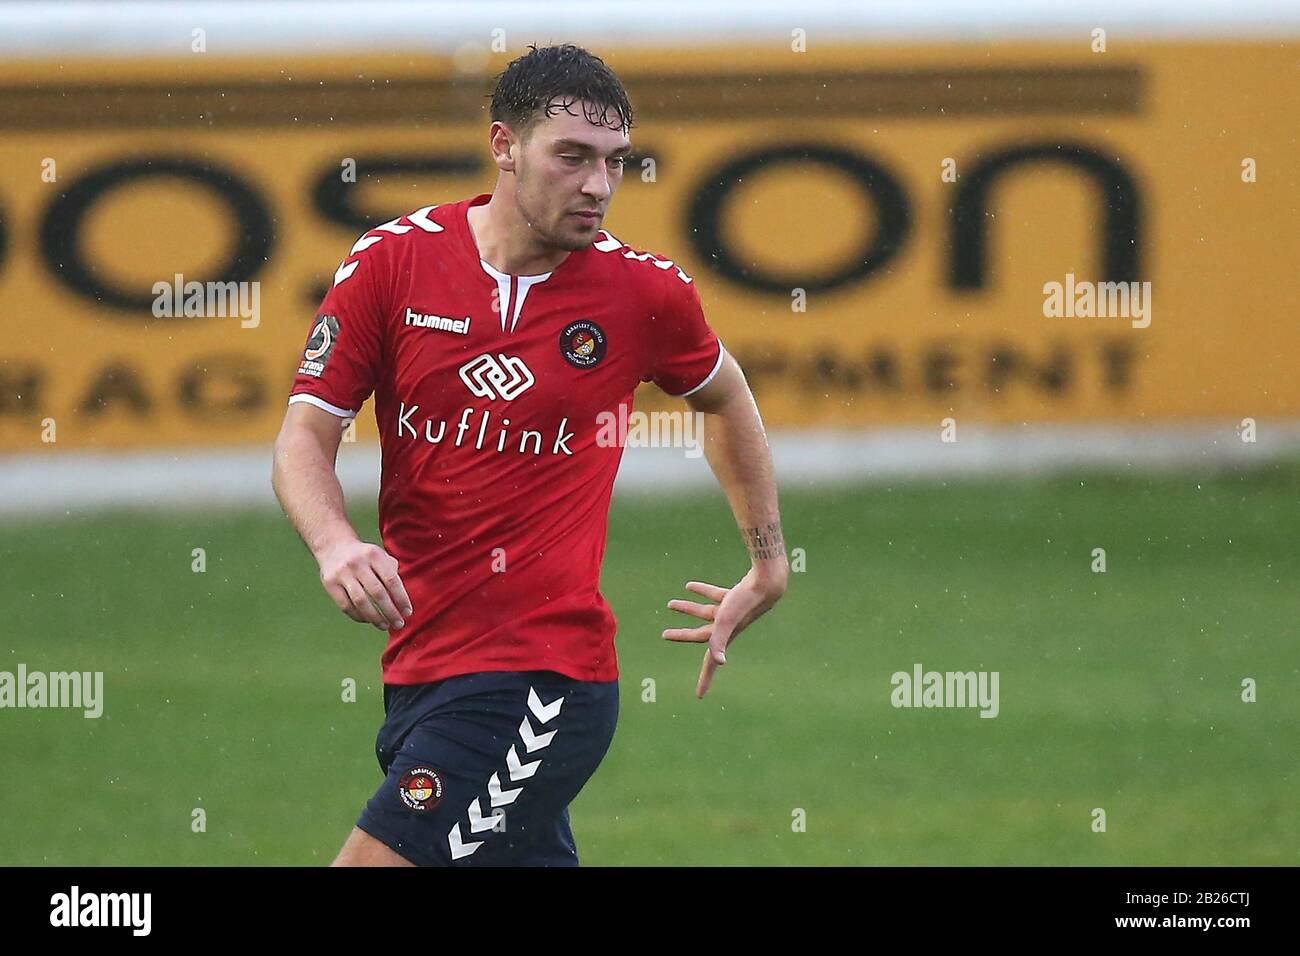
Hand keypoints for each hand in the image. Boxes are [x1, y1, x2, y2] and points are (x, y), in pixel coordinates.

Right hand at [317, 538, 412, 631]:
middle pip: (377, 593)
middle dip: (390, 612)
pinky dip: (359, 616)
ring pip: (361, 602)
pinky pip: (346, 606)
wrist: (334, 546)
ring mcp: (342, 573)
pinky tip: (369, 620)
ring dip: (375, 618)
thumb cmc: (365, 557)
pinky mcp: (330, 584)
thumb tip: (402, 600)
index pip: (391, 580)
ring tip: (385, 626)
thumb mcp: (380, 556)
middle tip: (399, 624)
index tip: (408, 613)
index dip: (401, 599)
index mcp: (374, 554)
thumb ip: (392, 572)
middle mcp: (357, 563)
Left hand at [663, 566, 786, 698]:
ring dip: (688, 608)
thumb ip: (719, 641)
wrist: (766, 582)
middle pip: (700, 634)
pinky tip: (689, 586)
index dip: (705, 679)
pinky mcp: (734, 597)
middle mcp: (728, 628)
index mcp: (726, 637)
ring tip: (669, 604)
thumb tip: (720, 663)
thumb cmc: (744, 602)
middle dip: (682, 635)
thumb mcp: (726, 621)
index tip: (699, 695)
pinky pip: (714, 596)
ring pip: (705, 612)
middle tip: (664, 635)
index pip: (711, 662)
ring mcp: (731, 613)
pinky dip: (702, 591)